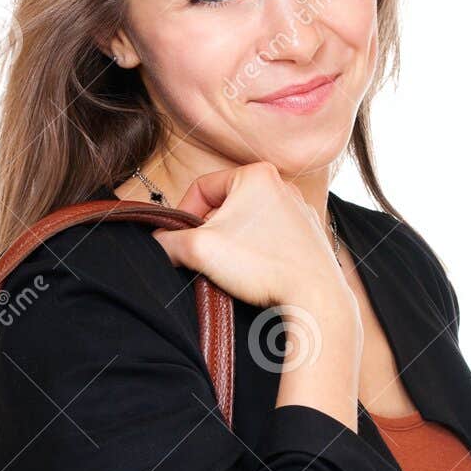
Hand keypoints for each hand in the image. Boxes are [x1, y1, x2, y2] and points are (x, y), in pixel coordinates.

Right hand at [151, 161, 353, 312]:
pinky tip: (256, 274)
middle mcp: (282, 185)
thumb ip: (169, 242)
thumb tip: (157, 243)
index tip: (179, 240)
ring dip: (232, 244)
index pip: (202, 187)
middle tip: (204, 258)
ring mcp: (299, 211)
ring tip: (231, 269)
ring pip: (248, 224)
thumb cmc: (262, 265)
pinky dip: (258, 254)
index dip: (183, 215)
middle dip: (210, 232)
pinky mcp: (309, 235)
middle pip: (226, 206)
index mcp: (256, 175)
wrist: (313, 295)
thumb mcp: (200, 250)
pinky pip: (271, 239)